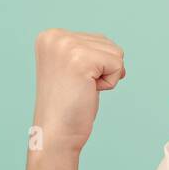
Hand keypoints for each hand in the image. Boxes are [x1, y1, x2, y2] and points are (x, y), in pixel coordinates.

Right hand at [31, 29, 126, 152]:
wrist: (56, 133)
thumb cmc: (68, 106)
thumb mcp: (74, 68)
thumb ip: (87, 51)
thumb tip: (116, 51)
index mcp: (50, 36)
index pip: (97, 39)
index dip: (96, 66)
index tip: (73, 81)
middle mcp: (55, 36)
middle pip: (108, 44)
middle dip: (102, 70)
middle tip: (78, 87)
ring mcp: (66, 46)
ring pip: (116, 54)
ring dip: (106, 77)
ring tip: (82, 89)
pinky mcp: (81, 59)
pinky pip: (117, 66)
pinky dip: (109, 83)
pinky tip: (88, 92)